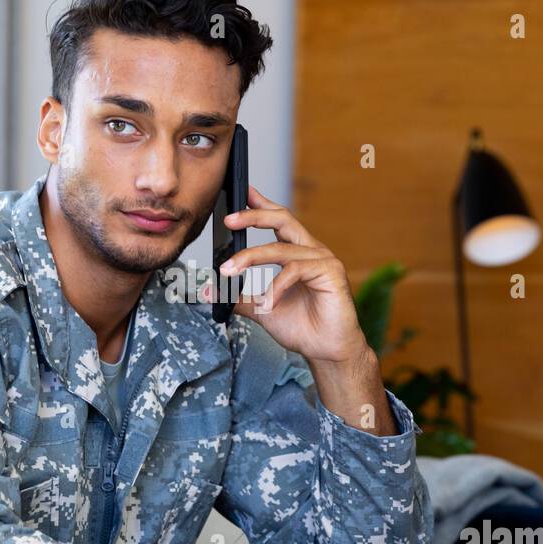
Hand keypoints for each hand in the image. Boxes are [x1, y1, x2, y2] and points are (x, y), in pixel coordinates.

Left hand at [209, 184, 368, 364]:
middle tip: (229, 220)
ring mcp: (323, 259)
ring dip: (251, 257)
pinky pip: (295, 270)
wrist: (327, 351)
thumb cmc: (302, 328)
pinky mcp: (331, 272)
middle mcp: (312, 250)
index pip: (279, 220)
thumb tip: (210, 290)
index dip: (261, 204)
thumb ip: (239, 297)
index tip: (242, 192)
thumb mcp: (262, 308)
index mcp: (297, 252)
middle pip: (283, 219)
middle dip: (254, 216)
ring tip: (228, 272)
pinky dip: (276, 285)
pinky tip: (266, 301)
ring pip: (281, 248)